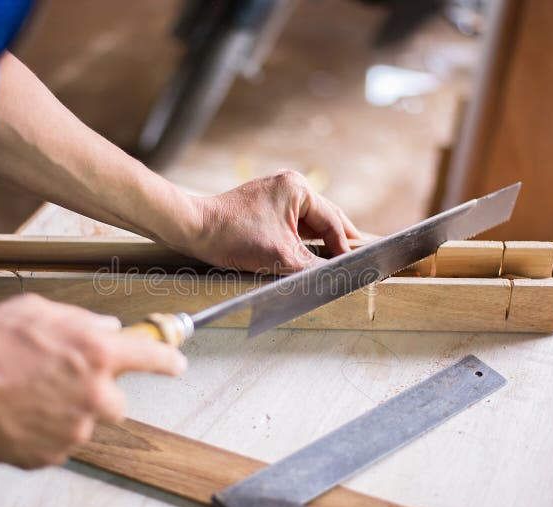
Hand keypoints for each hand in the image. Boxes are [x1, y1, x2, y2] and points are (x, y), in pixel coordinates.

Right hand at [0, 294, 185, 468]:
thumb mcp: (39, 311)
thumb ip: (80, 321)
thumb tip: (104, 327)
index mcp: (98, 352)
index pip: (152, 355)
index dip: (167, 359)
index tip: (177, 363)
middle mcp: (95, 393)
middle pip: (117, 401)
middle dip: (98, 392)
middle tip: (64, 382)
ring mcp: (75, 428)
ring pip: (84, 422)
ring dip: (67, 411)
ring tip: (28, 396)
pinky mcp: (52, 454)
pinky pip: (57, 442)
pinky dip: (44, 431)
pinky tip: (19, 414)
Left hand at [191, 170, 360, 272]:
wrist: (194, 230)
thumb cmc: (234, 237)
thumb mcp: (281, 256)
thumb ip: (313, 266)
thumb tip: (336, 276)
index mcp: (298, 188)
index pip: (332, 221)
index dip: (345, 246)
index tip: (355, 266)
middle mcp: (288, 185)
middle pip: (324, 217)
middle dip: (339, 239)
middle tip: (358, 258)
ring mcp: (274, 195)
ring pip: (307, 222)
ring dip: (320, 241)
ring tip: (337, 259)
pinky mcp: (262, 207)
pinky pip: (291, 224)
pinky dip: (301, 240)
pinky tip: (309, 254)